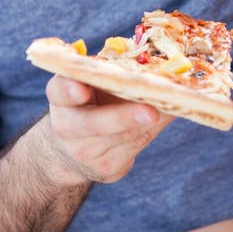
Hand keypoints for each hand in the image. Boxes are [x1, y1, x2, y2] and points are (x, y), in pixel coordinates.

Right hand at [45, 76, 173, 184]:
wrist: (75, 149)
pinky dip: (153, 130)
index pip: (59, 91)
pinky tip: (166, 116)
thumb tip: (158, 64)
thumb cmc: (93, 102)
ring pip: (122, 138)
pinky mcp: (106, 168)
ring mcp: (85, 152)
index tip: (82, 90)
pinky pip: (135, 147)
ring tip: (172, 108)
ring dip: (148, 123)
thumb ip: (111, 72)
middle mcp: (66, 127)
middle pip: (92, 123)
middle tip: (151, 112)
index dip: (69, 90)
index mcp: (61, 97)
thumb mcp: (93, 84)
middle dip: (122, 118)